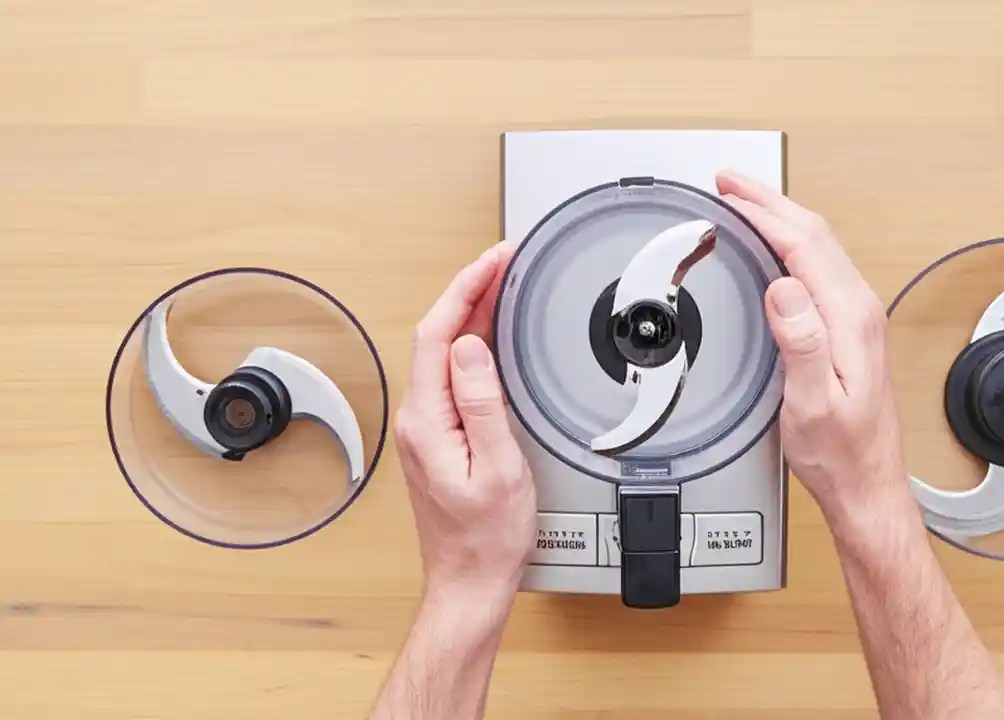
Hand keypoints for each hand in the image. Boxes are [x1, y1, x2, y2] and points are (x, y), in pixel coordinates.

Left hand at [394, 244, 536, 602]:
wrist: (469, 583)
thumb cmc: (487, 539)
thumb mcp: (499, 468)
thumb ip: (483, 403)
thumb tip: (471, 349)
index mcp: (428, 422)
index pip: (437, 336)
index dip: (464, 290)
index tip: (492, 262)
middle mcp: (419, 421)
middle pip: (437, 338)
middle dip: (469, 292)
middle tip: (504, 262)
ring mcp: (426, 430)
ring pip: (444, 356)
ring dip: (470, 316)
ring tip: (502, 286)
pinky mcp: (439, 438)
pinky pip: (451, 377)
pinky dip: (472, 346)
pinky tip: (491, 338)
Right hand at [716, 171, 913, 527]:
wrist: (867, 484)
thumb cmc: (838, 454)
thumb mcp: (810, 404)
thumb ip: (801, 342)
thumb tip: (784, 289)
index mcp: (850, 319)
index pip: (805, 244)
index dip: (764, 211)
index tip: (732, 191)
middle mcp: (860, 310)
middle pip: (815, 234)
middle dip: (770, 201)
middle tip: (730, 181)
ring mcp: (859, 317)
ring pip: (819, 247)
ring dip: (780, 218)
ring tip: (746, 202)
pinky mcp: (852, 329)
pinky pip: (820, 267)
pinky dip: (790, 244)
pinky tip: (773, 247)